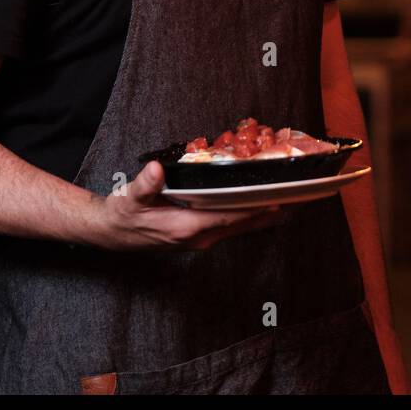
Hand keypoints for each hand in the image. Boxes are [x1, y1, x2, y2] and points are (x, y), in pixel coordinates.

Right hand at [92, 160, 284, 250]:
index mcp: (186, 228)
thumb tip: (156, 170)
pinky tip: (264, 209)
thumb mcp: (129, 199)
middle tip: (298, 199)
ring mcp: (201, 238)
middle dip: (268, 212)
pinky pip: (232, 226)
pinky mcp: (200, 234)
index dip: (252, 210)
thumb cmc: (123, 214)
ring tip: (291, 203)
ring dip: (263, 216)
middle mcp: (199, 237)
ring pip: (239, 227)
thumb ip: (144, 185)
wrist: (112, 233)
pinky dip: (249, 217)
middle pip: (241, 224)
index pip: (227, 218)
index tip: (276, 202)